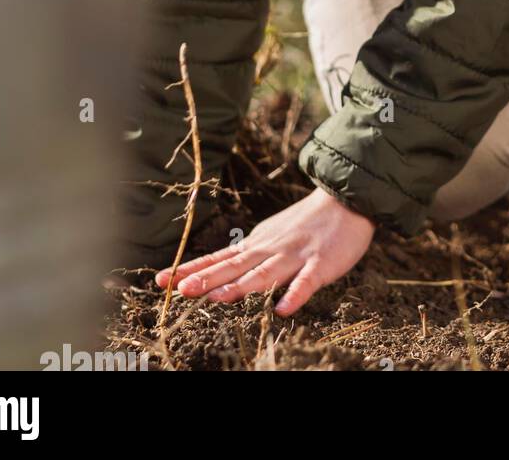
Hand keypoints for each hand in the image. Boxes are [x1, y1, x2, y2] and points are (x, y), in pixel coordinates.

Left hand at [154, 187, 375, 315]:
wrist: (347, 198)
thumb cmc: (308, 221)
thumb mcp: (273, 233)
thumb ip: (250, 254)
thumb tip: (218, 272)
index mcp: (259, 244)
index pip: (220, 258)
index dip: (193, 269)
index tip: (161, 280)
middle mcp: (271, 249)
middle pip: (236, 266)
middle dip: (208, 278)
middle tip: (181, 290)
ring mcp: (296, 255)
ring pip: (266, 273)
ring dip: (242, 286)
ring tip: (218, 299)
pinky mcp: (321, 263)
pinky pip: (307, 281)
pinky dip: (295, 294)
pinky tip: (283, 310)